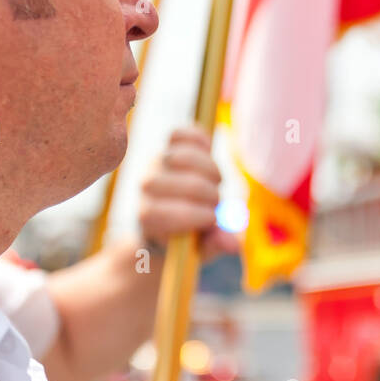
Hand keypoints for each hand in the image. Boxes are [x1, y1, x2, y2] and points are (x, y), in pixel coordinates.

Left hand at [137, 126, 238, 261]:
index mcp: (148, 217)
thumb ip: (214, 244)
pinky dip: (201, 141)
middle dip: (210, 195)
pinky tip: (209, 154)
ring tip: (216, 182)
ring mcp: (154, 163)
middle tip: (217, 202)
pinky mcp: (165, 144)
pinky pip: (182, 134)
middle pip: (187, 184)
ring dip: (211, 170)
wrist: (167, 212)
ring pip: (185, 157)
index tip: (213, 220)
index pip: (172, 213)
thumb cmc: (185, 235)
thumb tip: (233, 244)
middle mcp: (146, 187)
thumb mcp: (199, 247)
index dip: (199, 216)